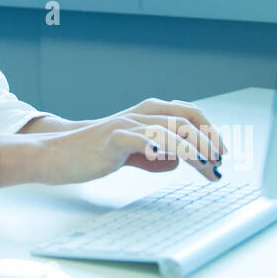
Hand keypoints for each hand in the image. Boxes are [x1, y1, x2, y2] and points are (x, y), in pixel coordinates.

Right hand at [38, 97, 226, 185]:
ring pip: (168, 128)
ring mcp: (125, 125)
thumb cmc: (92, 153)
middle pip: (184, 119)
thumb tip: (176, 160)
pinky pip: (140, 139)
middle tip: (220, 162)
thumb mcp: (130, 153)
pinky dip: (157, 146)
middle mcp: (138, 114)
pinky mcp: (112, 139)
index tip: (222, 151)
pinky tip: (169, 156)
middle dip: (208, 140)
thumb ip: (152, 155)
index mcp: (145, 113)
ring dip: (192, 147)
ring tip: (206, 164)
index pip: (187, 113)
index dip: (209, 130)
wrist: (55, 154)